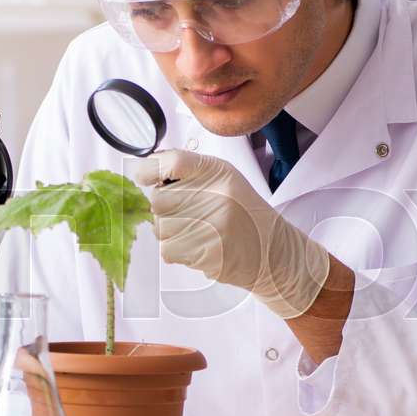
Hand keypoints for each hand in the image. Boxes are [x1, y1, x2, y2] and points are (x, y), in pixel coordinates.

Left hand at [135, 149, 332, 319]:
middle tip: (184, 213)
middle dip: (164, 209)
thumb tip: (147, 167)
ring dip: (170, 233)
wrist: (273, 251)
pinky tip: (198, 246)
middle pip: (158, 199)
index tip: (142, 177)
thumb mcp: (224, 180)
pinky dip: (177, 251)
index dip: (149, 169)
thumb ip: (189, 172)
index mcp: (218, 173)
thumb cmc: (243, 214)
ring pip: (160, 228)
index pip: (171, 162)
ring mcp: (212, 226)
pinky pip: (168, 250)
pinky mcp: (208, 253)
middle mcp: (215, 196)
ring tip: (196, 232)